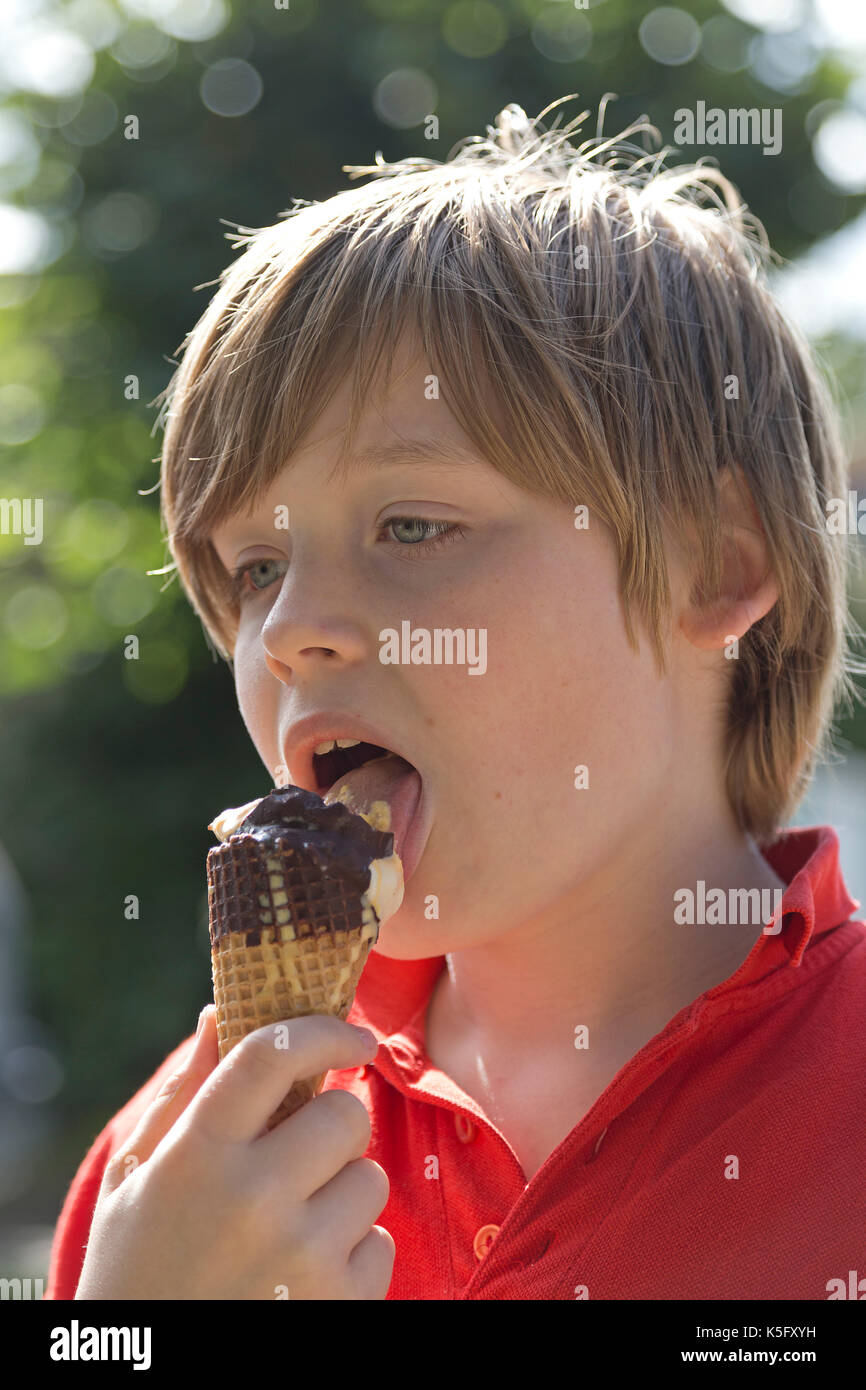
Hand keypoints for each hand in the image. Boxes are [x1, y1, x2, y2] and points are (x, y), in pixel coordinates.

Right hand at [74, 1008, 392, 1299]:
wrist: (145, 1386)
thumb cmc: (136, 1270)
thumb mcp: (134, 1180)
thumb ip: (182, 1095)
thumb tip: (217, 1013)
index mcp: (195, 1155)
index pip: (272, 1054)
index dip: (322, 1030)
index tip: (350, 1034)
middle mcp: (251, 1199)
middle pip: (345, 1114)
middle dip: (331, 1127)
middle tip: (300, 1157)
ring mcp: (300, 1256)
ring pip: (369, 1179)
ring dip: (341, 1195)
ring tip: (289, 1229)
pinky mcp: (338, 1304)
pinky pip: (381, 1244)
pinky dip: (353, 1256)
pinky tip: (301, 1277)